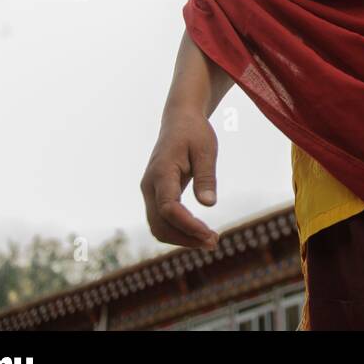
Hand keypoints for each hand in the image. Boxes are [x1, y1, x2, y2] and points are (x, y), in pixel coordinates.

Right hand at [140, 107, 220, 249]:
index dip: (188, 225)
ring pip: (159, 226)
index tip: (209, 235)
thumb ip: (206, 176)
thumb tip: (209, 204)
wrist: (179, 120)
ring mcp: (150, 191)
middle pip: (160, 224)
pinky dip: (178, 230)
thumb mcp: (206, 150)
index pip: (169, 208)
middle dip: (185, 238)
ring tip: (209, 241)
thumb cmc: (194, 132)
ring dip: (182, 238)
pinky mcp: (155, 195)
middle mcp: (150, 185)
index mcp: (162, 172)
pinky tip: (198, 232)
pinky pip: (162, 220)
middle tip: (214, 242)